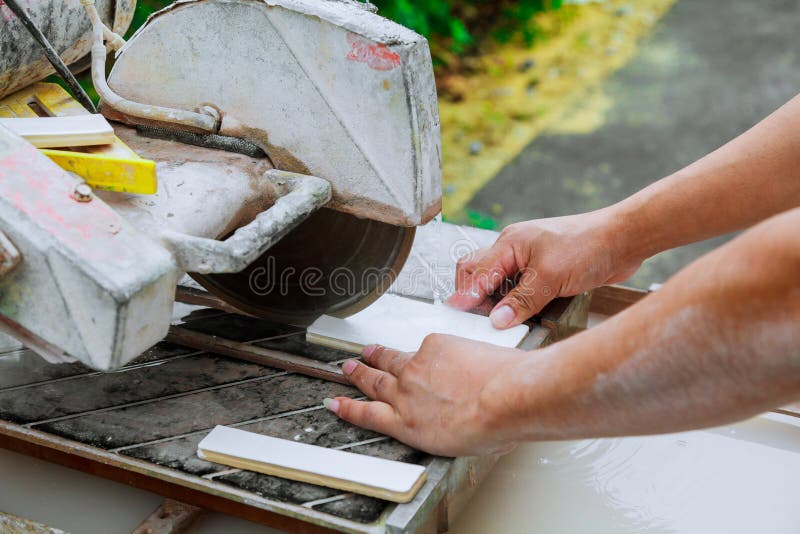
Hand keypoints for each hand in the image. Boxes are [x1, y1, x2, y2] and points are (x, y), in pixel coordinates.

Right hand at [323, 335, 523, 456]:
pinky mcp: (433, 345)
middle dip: (359, 375)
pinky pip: (426, 345)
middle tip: (348, 368)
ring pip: (391, 360)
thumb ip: (442, 428)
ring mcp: (416, 368)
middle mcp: (405, 396)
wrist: (506, 398)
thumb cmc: (492, 427)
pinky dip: (425, 348)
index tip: (336, 403)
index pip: (368, 416)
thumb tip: (451, 420)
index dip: (348, 409)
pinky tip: (429, 347)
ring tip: (368, 351)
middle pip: (374, 383)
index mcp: (409, 426)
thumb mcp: (457, 444)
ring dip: (377, 355)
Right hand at [447, 209, 640, 327]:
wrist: (624, 239)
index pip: (476, 272)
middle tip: (480, 319)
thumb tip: (496, 320)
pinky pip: (520, 288)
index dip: (466, 295)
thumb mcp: (550, 277)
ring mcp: (530, 260)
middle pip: (479, 273)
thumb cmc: (589, 245)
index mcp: (510, 243)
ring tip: (502, 320)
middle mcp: (515, 250)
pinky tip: (524, 314)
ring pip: (499, 282)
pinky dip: (517, 302)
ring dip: (498, 301)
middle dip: (475, 296)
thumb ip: (521, 300)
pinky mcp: (545, 270)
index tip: (457, 314)